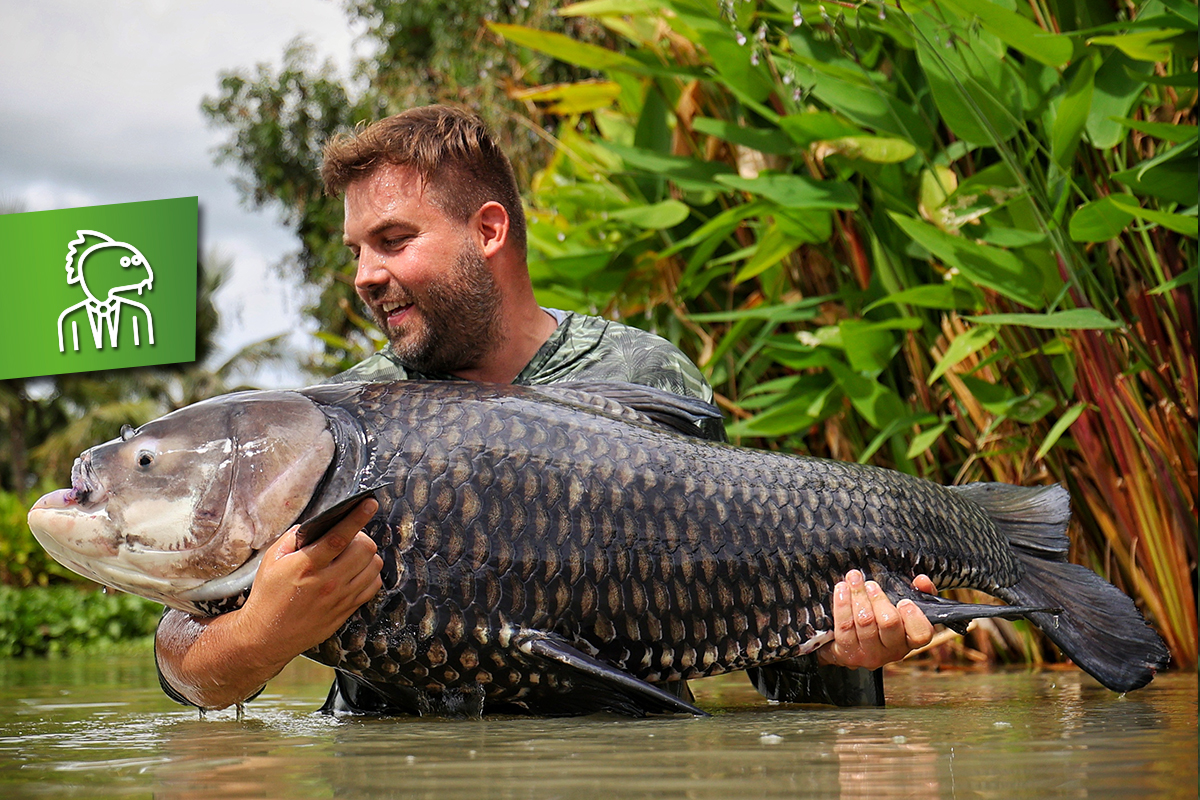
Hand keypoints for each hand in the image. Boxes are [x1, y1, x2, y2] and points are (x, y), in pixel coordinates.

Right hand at [236, 498, 383, 662]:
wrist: (267, 636)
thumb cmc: (268, 595)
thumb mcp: (271, 561)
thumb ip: (293, 538)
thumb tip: (315, 524)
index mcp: (307, 566)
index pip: (340, 537)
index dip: (357, 517)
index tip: (369, 503)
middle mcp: (328, 582)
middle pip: (365, 549)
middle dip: (361, 537)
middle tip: (350, 538)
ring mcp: (340, 598)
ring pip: (373, 567)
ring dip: (367, 556)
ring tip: (352, 556)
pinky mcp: (346, 610)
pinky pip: (373, 586)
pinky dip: (369, 575)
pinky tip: (355, 573)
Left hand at [816, 570, 935, 669]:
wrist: (852, 645)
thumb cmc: (883, 620)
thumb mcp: (904, 607)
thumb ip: (919, 593)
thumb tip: (922, 581)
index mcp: (910, 640)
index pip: (921, 634)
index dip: (913, 616)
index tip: (903, 601)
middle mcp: (893, 651)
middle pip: (889, 623)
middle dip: (878, 598)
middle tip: (871, 584)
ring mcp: (870, 654)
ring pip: (865, 622)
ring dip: (858, 596)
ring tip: (854, 580)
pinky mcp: (849, 653)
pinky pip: (844, 626)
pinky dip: (842, 604)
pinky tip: (842, 589)